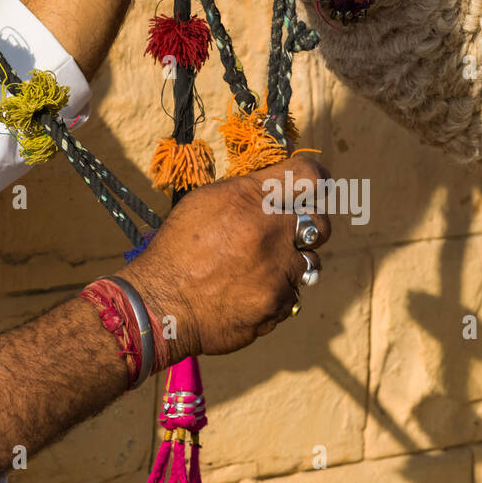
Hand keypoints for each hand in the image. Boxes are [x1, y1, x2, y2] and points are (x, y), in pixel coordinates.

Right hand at [128, 155, 332, 358]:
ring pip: (309, 263)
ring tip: (259, 269)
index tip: (315, 185)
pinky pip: (291, 295)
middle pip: (320, 223)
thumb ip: (247, 191)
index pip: (309, 176)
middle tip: (286, 234)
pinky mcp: (278, 305)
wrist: (161, 303)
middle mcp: (271, 233)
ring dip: (290, 264)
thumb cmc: (177, 247)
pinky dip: (275, 294)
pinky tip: (248, 292)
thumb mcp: (204, 202)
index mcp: (250, 200)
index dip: (316, 178)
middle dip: (307, 227)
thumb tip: (278, 179)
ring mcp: (278, 273)